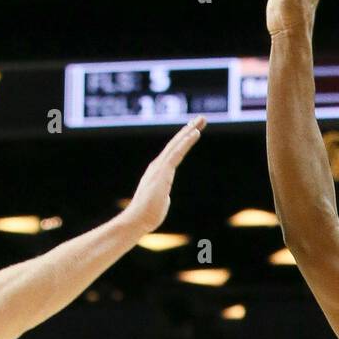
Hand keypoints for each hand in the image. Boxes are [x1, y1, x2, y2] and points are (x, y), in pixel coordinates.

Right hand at [123, 117, 205, 234]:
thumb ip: (163, 195)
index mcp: (158, 172)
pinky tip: (194, 133)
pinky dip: (186, 142)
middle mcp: (158, 166)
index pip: (173, 152)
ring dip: (189, 131)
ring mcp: (159, 167)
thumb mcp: (160, 202)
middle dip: (188, 129)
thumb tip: (165, 197)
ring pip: (176, 144)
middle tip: (201, 118)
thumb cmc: (148, 215)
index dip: (184, 139)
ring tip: (200, 120)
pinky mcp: (163, 172)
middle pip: (175, 143)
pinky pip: (176, 153)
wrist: (137, 220)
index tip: (194, 129)